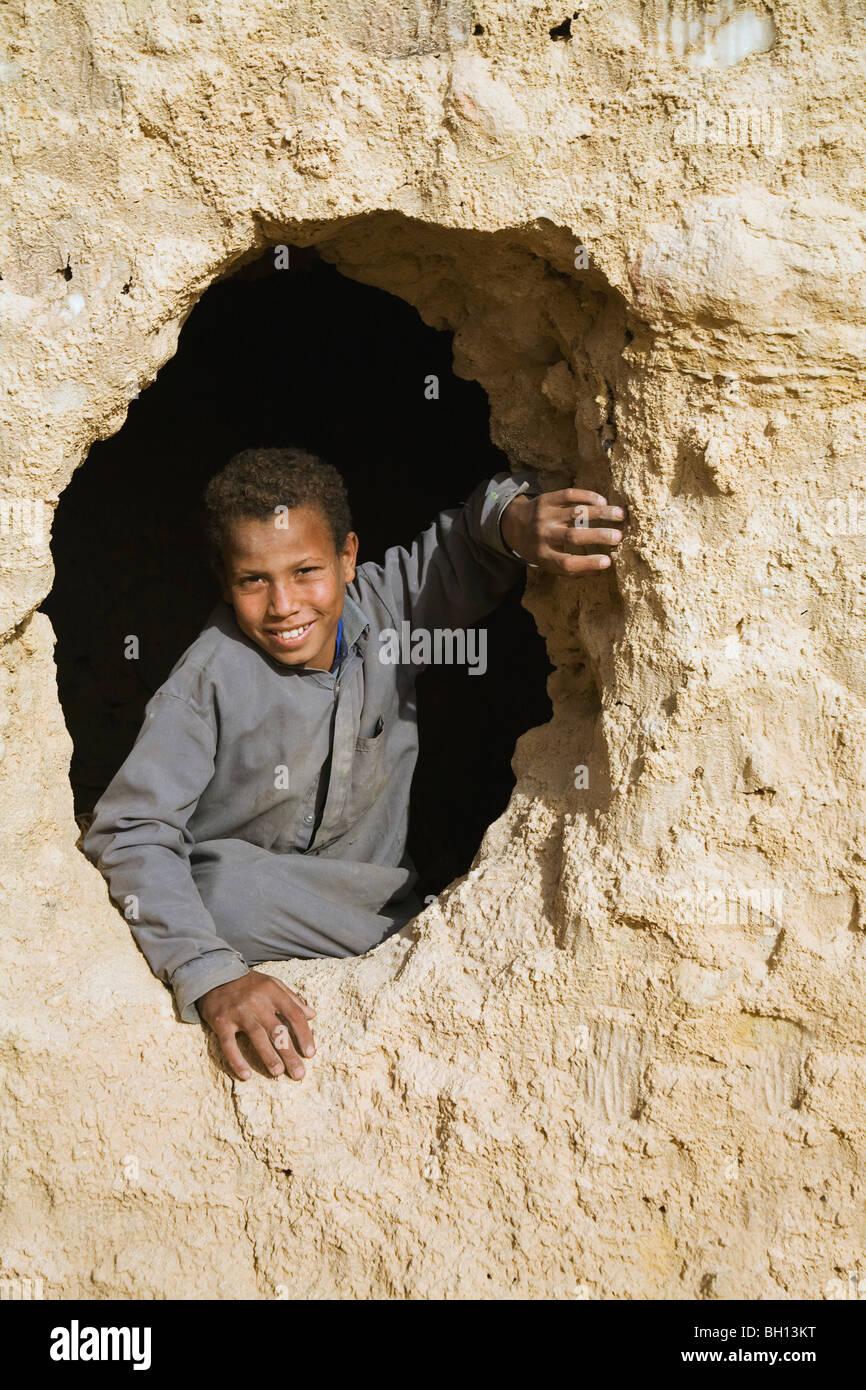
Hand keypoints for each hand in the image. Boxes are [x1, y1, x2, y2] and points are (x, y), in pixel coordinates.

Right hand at [196, 969, 316, 1081]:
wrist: (214, 975)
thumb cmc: (248, 983)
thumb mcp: (272, 983)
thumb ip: (292, 998)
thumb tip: (312, 1015)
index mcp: (272, 991)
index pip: (294, 1014)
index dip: (304, 1035)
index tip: (310, 1053)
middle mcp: (257, 1001)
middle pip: (277, 1030)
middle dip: (290, 1054)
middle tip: (299, 1074)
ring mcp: (238, 1012)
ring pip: (256, 1037)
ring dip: (268, 1057)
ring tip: (277, 1073)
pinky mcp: (221, 1022)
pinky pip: (229, 1045)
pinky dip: (237, 1060)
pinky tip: (246, 1075)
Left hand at [501, 488, 625, 573]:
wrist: (514, 525)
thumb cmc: (540, 549)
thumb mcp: (549, 564)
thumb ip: (574, 569)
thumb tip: (603, 567)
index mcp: (544, 556)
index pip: (567, 563)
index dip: (588, 563)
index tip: (608, 561)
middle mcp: (543, 536)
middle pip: (573, 536)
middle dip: (599, 536)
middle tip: (620, 537)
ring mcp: (544, 516)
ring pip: (576, 513)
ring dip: (600, 513)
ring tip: (620, 514)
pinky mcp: (547, 499)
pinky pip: (569, 495)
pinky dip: (588, 496)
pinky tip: (602, 501)